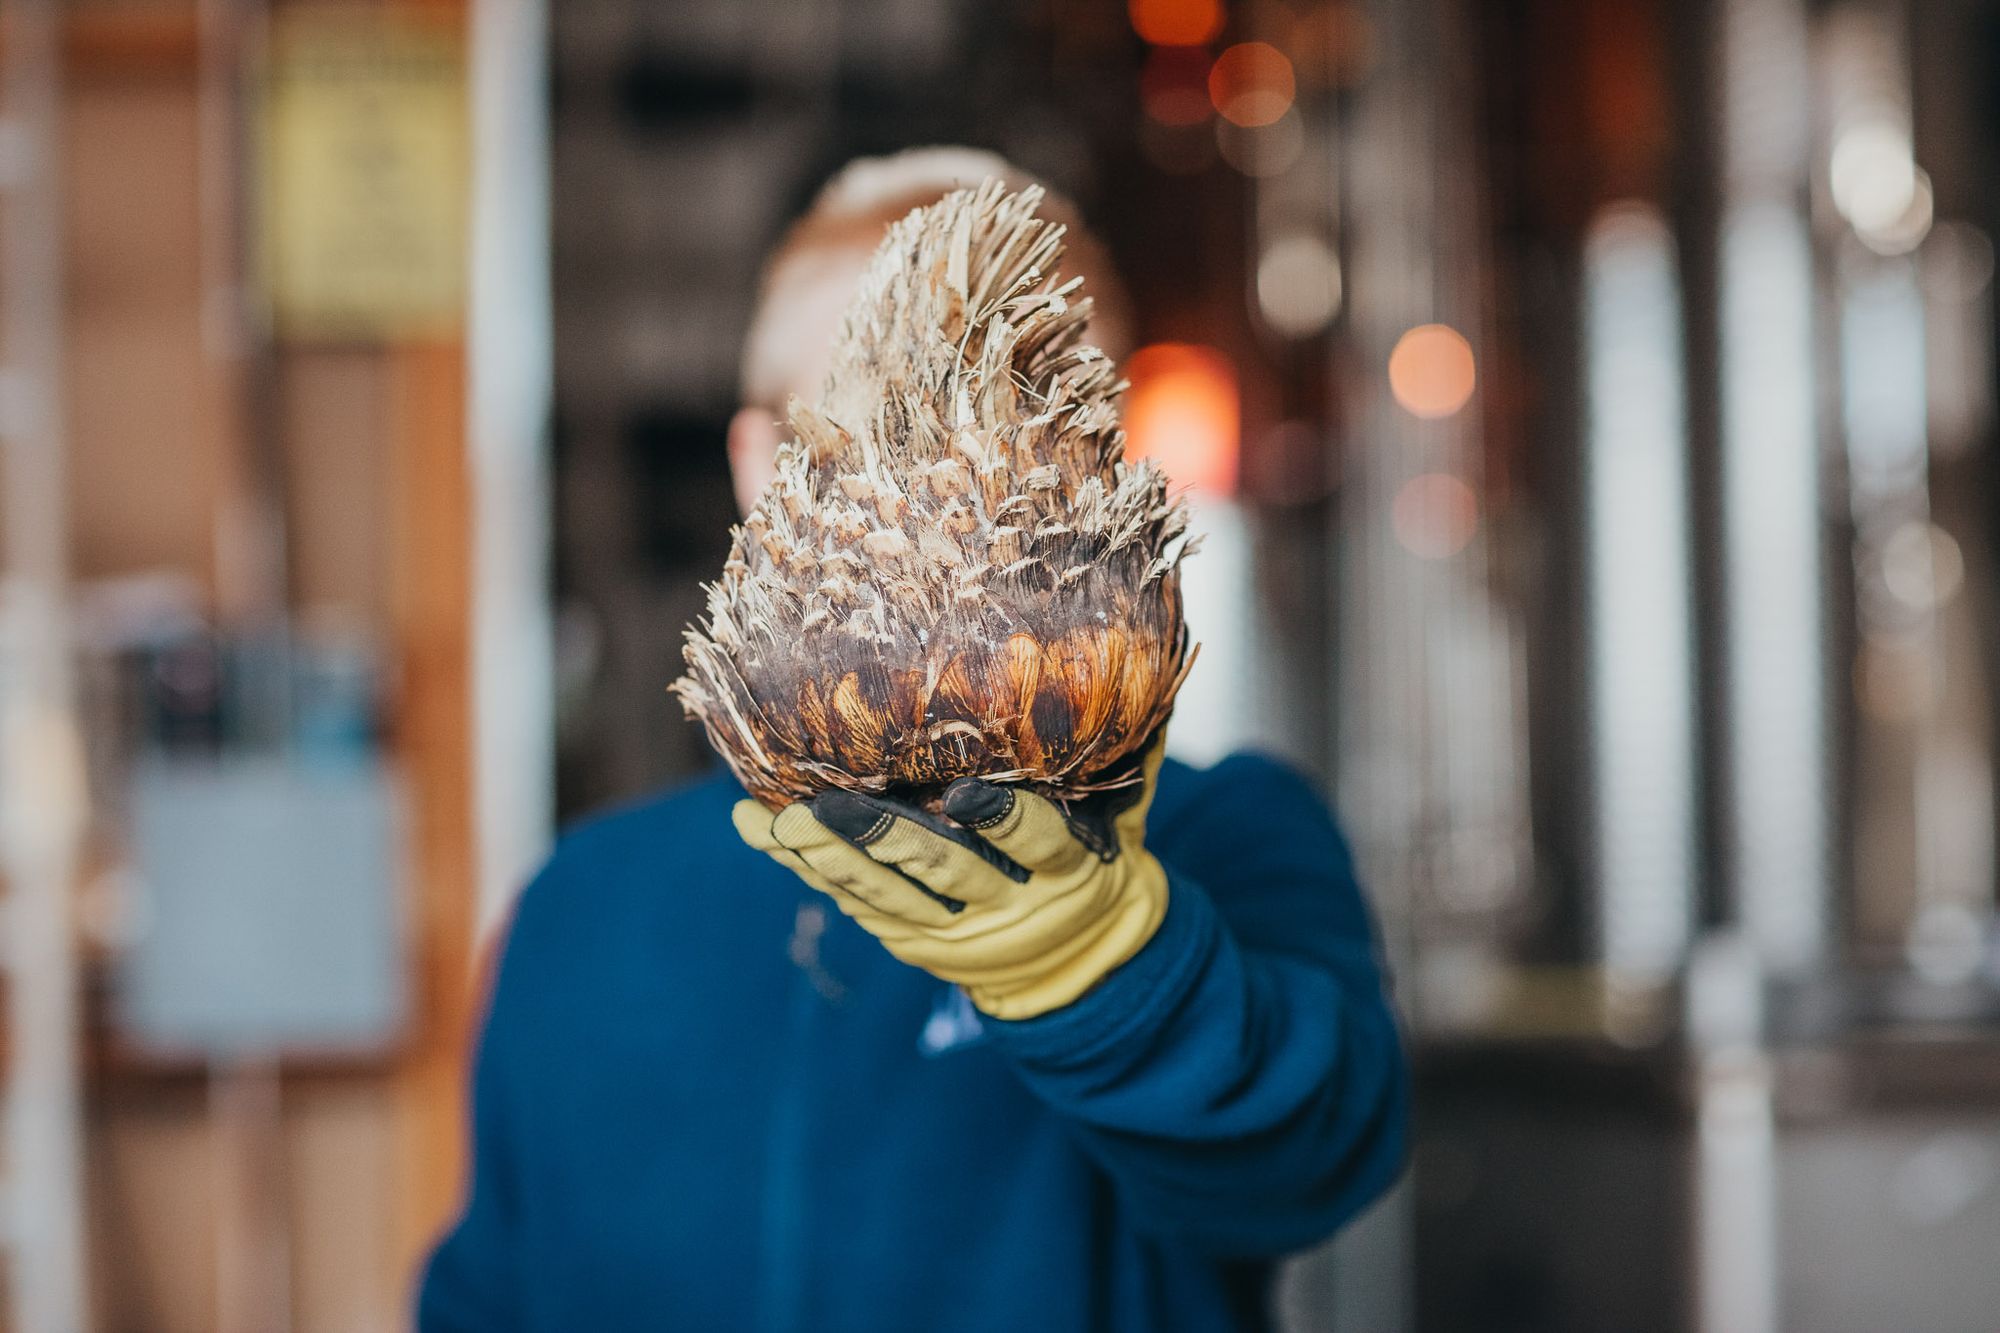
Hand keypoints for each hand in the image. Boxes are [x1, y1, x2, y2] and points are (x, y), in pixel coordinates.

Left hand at [733, 735, 1169, 1020]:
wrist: (1087, 972)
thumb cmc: (1102, 866)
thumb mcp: (1126, 824)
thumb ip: (1129, 759)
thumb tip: (1145, 667)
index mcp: (1071, 875)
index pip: (1037, 845)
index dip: (1003, 819)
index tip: (964, 789)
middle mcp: (1011, 913)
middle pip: (941, 873)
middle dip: (879, 838)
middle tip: (822, 804)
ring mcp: (956, 938)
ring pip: (885, 897)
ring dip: (823, 858)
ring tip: (769, 819)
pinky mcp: (916, 946)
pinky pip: (856, 906)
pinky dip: (808, 870)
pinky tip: (760, 831)